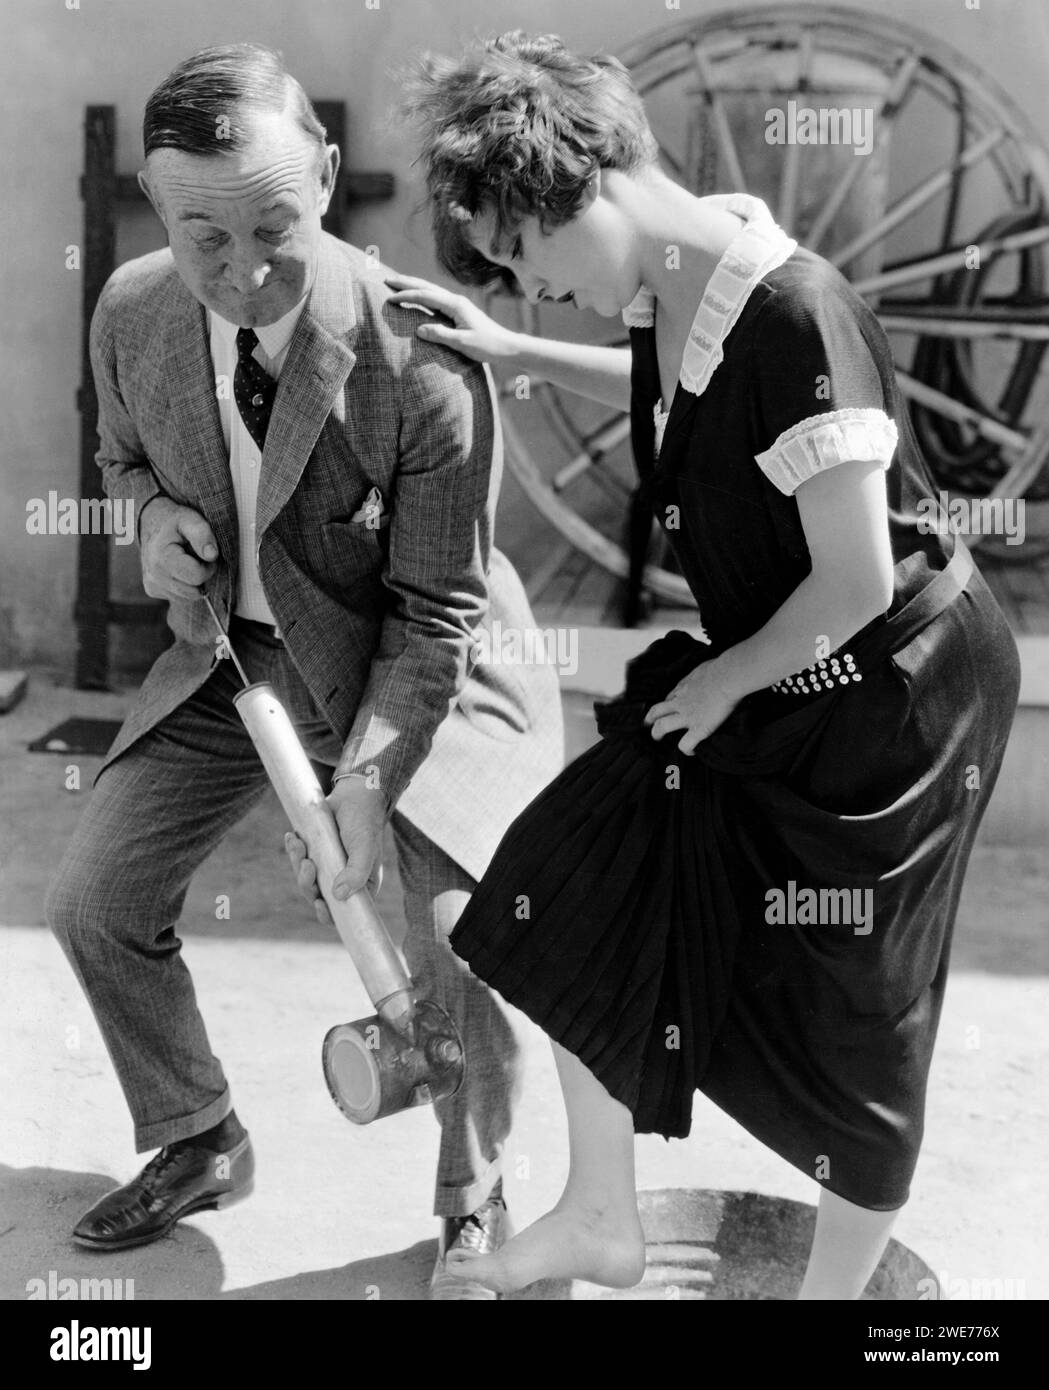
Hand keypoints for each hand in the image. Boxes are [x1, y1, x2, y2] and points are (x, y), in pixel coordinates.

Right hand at [139, 497, 218, 601]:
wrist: (150, 522)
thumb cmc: (173, 521)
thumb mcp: (189, 519)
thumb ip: (202, 535)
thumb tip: (211, 555)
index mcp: (162, 558)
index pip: (197, 577)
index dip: (208, 566)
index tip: (205, 553)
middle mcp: (154, 575)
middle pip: (193, 592)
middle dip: (201, 576)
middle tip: (197, 558)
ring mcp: (152, 585)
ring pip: (188, 597)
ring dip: (193, 582)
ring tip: (186, 561)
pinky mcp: (152, 590)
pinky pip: (179, 597)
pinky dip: (184, 585)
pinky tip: (178, 569)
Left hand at [283, 777, 386, 928]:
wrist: (354, 795)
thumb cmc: (365, 822)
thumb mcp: (365, 847)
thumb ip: (356, 872)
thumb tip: (338, 895)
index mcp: (359, 885)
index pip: (342, 912)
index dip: (328, 914)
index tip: (319, 904)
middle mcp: (342, 879)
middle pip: (317, 895)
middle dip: (307, 883)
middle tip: (307, 864)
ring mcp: (327, 867)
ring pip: (305, 878)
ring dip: (297, 863)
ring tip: (298, 843)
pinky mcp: (314, 853)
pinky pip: (298, 859)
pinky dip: (293, 850)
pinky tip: (293, 837)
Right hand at [384, 272, 520, 363]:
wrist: (506, 346)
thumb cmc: (487, 346)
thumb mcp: (462, 343)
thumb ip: (440, 335)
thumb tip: (418, 329)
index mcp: (455, 305)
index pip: (425, 296)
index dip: (407, 296)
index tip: (390, 298)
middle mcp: (456, 301)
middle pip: (426, 287)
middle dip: (406, 283)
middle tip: (386, 280)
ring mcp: (458, 305)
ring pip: (431, 291)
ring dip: (413, 287)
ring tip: (397, 284)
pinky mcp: (459, 311)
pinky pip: (436, 299)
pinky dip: (423, 295)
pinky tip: (418, 297)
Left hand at [644, 659, 740, 755]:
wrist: (728, 677)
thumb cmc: (722, 668)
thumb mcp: (704, 668)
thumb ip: (701, 675)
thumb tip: (707, 675)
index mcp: (684, 687)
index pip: (670, 697)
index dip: (667, 704)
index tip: (669, 708)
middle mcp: (681, 702)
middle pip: (656, 710)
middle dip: (650, 718)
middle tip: (648, 724)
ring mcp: (687, 716)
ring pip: (662, 726)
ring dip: (657, 733)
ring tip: (657, 738)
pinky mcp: (698, 728)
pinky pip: (686, 744)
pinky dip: (686, 750)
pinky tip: (691, 752)